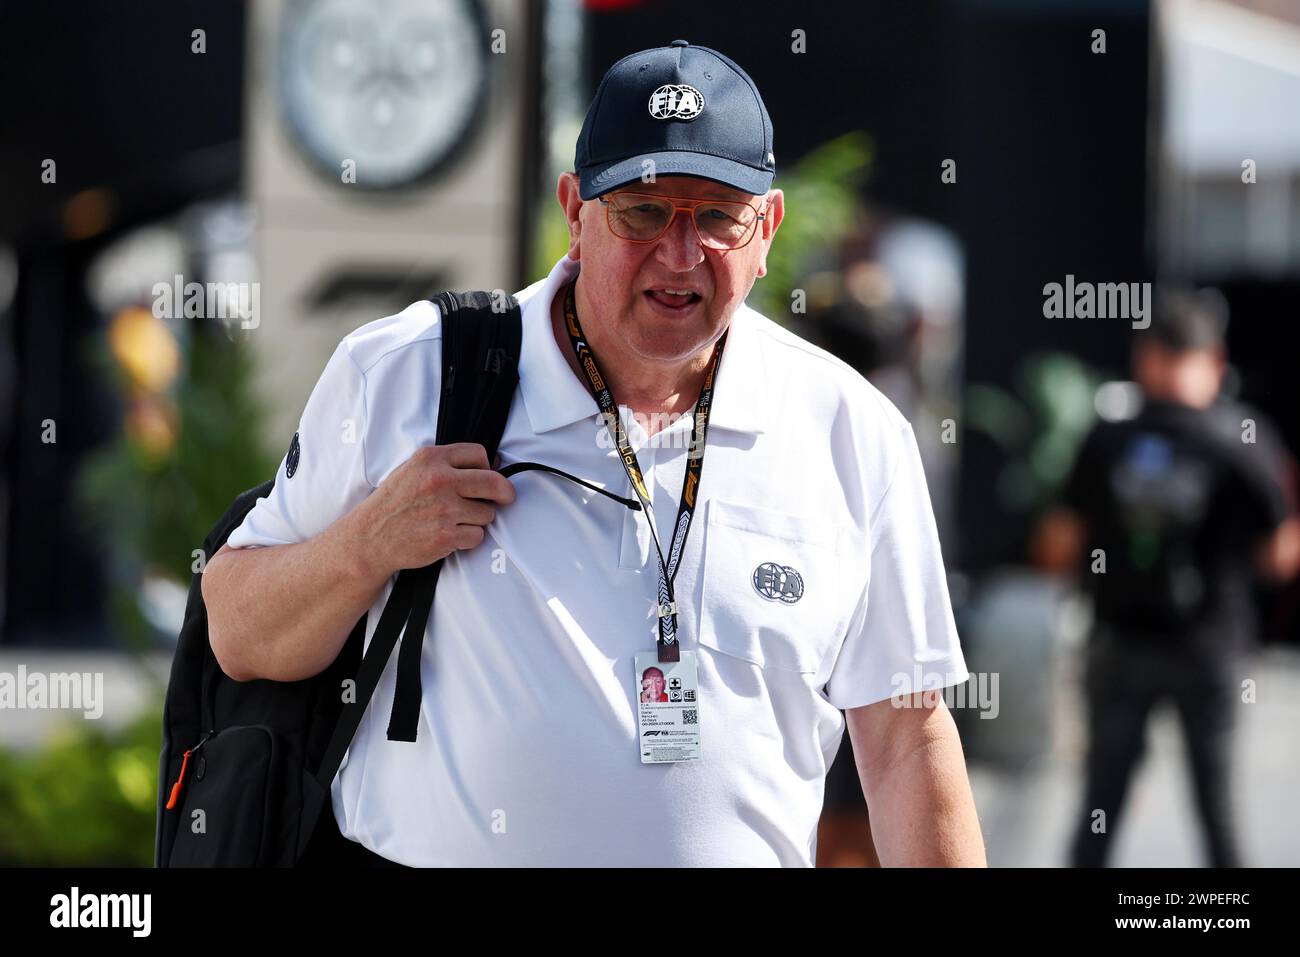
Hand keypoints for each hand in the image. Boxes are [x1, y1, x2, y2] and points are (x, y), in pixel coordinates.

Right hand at [349, 443, 515, 578]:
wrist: (370, 537)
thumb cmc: (393, 503)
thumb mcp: (413, 469)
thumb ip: (446, 464)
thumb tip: (491, 465)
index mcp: (431, 459)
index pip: (479, 453)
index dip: (487, 467)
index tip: (488, 476)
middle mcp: (439, 481)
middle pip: (494, 483)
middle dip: (503, 492)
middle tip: (505, 498)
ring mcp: (444, 509)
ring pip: (487, 513)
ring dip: (478, 519)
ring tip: (455, 520)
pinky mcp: (447, 536)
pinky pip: (477, 536)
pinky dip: (469, 538)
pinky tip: (450, 535)